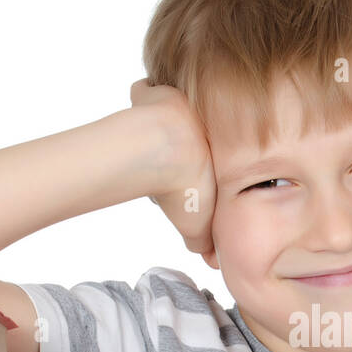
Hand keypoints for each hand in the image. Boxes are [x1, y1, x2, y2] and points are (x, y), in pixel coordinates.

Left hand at [128, 78, 217, 268]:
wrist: (167, 152)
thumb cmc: (189, 186)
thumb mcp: (199, 224)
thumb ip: (205, 242)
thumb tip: (213, 262)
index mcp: (220, 149)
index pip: (220, 149)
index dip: (209, 158)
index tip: (199, 168)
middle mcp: (202, 121)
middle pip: (196, 125)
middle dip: (189, 135)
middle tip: (175, 155)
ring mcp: (175, 102)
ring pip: (171, 104)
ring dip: (162, 118)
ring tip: (151, 138)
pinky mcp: (149, 94)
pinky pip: (144, 89)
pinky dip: (139, 100)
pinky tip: (131, 120)